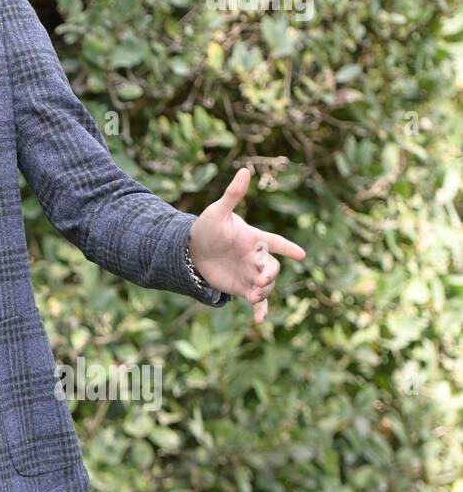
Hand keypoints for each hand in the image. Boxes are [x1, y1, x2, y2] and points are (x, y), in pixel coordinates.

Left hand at [189, 167, 305, 323]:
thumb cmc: (206, 228)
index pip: (275, 242)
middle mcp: (256, 257)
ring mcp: (251, 274)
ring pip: (267, 285)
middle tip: (260, 280)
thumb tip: (244, 170)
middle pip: (272, 267)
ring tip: (255, 295)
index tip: (300, 254)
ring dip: (264, 291)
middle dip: (270, 274)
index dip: (287, 248)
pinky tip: (259, 321)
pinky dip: (260, 311)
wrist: (191, 251)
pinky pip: (257, 301)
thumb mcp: (217, 212)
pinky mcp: (242, 288)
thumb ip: (232, 195)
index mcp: (254, 238)